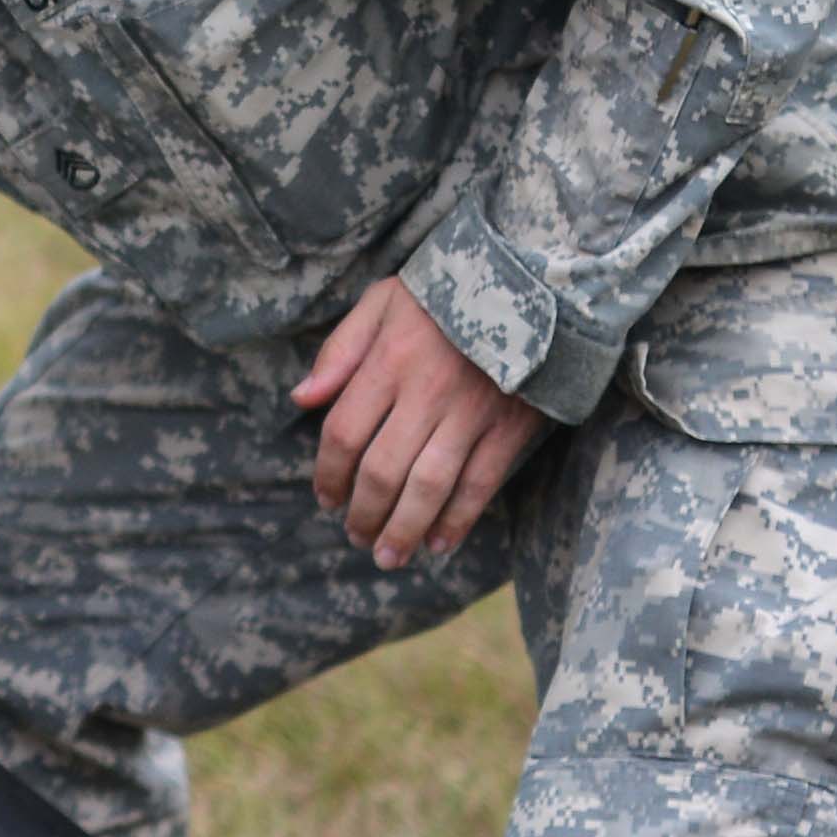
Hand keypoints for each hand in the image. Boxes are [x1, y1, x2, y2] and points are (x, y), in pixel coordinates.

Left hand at [291, 275, 542, 566]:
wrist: (533, 280)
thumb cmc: (447, 290)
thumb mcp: (383, 301)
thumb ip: (340, 350)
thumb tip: (302, 398)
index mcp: (389, 361)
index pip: (344, 433)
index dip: (328, 473)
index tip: (325, 498)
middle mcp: (426, 392)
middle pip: (382, 470)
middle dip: (364, 513)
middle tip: (355, 536)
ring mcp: (471, 413)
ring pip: (429, 486)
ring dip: (403, 529)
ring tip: (387, 556)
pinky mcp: (511, 426)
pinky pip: (480, 483)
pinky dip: (458, 520)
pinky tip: (439, 543)